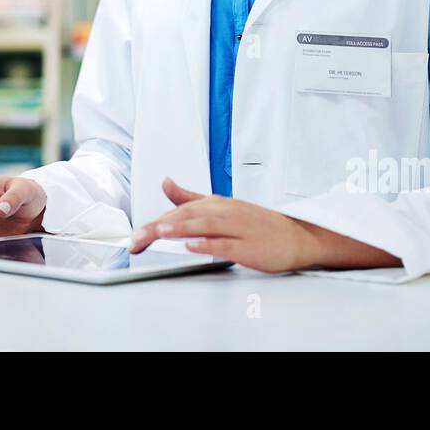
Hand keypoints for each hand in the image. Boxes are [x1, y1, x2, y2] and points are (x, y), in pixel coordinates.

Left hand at [127, 177, 322, 273]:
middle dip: (158, 228)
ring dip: (180, 228)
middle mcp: (224, 213)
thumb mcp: (221, 206)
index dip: (152, 223)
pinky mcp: (249, 247)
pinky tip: (193, 246)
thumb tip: (165, 182)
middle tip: (135, 239)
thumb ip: (190, 196)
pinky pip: (226, 244)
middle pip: (186, 216)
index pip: (178, 210)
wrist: (296, 236)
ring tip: (158, 232)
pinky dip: (209, 244)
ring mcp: (237, 229)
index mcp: (216, 203)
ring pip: (204, 225)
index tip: (133, 236)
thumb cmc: (257, 224)